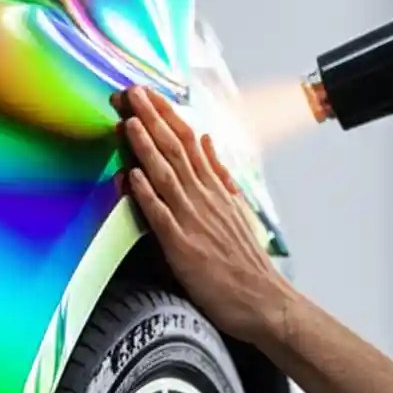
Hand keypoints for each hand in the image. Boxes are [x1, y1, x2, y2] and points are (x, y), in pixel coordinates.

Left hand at [112, 85, 296, 345]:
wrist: (263, 300)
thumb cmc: (245, 258)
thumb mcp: (236, 206)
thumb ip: (218, 172)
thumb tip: (208, 139)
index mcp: (215, 186)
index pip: (188, 140)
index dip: (167, 114)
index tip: (148, 93)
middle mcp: (203, 196)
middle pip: (175, 148)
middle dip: (151, 118)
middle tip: (131, 92)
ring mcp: (192, 219)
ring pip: (166, 174)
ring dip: (145, 146)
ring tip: (128, 120)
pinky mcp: (182, 245)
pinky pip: (161, 215)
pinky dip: (147, 193)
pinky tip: (133, 175)